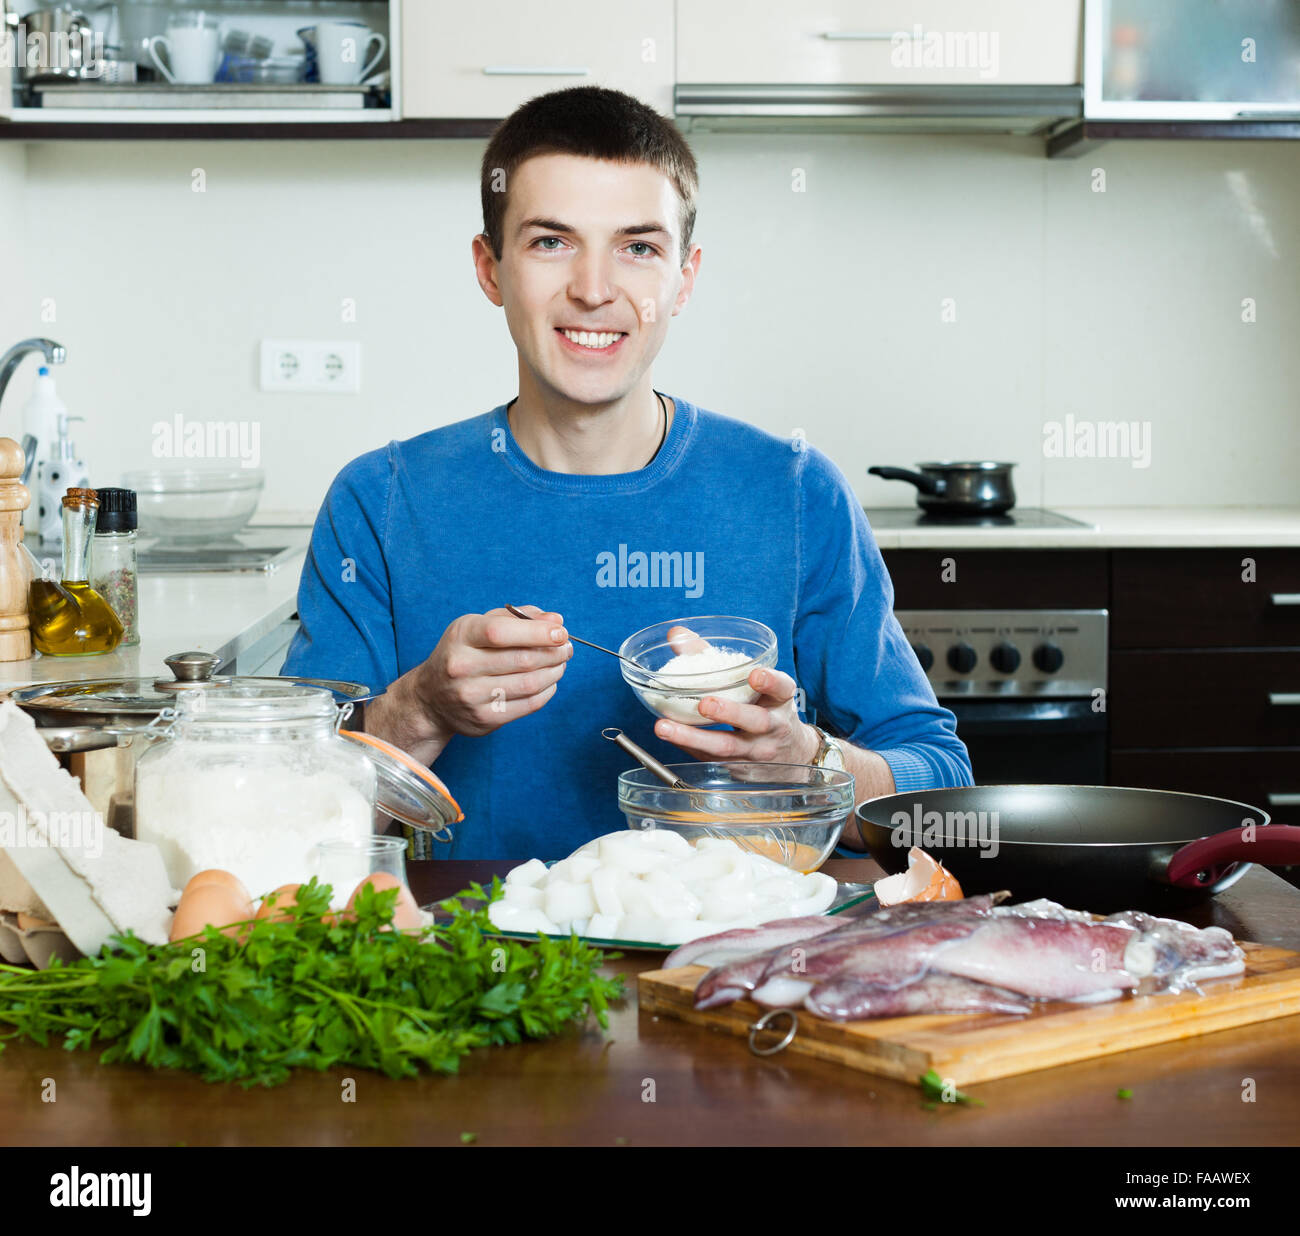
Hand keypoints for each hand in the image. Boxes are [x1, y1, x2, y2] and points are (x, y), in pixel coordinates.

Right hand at [366, 605, 571, 762]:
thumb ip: (517, 618)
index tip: (561, 632)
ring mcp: (471, 695)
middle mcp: (462, 666)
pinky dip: (546, 691)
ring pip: (529, 684)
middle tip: (567, 648)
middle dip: (553, 653)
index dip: (537, 632)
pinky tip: (549, 682)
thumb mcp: (478, 626)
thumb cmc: (463, 653)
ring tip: (561, 663)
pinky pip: (528, 705)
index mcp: (461, 636)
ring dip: (554, 672)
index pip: (502, 632)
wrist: (430, 698)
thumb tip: (555, 620)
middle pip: (522, 660)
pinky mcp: (483, 718)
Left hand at [653, 665, 820, 764]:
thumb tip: (677, 635)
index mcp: (779, 699)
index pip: (782, 688)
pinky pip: (711, 758)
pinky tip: (670, 736)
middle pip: (755, 721)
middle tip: (705, 704)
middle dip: (730, 712)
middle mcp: (773, 726)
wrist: (789, 757)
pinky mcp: (739, 767)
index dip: (771, 681)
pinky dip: (688, 746)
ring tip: (665, 727)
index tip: (757, 675)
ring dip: (693, 737)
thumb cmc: (764, 709)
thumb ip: (715, 658)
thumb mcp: (754, 685)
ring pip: (727, 746)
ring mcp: (757, 750)